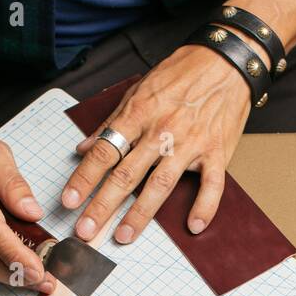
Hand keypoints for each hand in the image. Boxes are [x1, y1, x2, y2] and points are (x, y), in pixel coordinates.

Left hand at [60, 44, 252, 244]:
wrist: (226, 60)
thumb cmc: (181, 73)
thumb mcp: (138, 90)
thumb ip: (111, 122)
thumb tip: (84, 147)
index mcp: (139, 114)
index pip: (104, 152)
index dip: (84, 179)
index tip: (69, 201)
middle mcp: (162, 131)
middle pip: (126, 174)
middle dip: (103, 206)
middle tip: (86, 231)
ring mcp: (191, 143)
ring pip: (161, 184)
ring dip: (140, 214)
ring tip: (123, 236)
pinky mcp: (217, 151)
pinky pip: (212, 184)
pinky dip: (205, 206)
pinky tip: (193, 226)